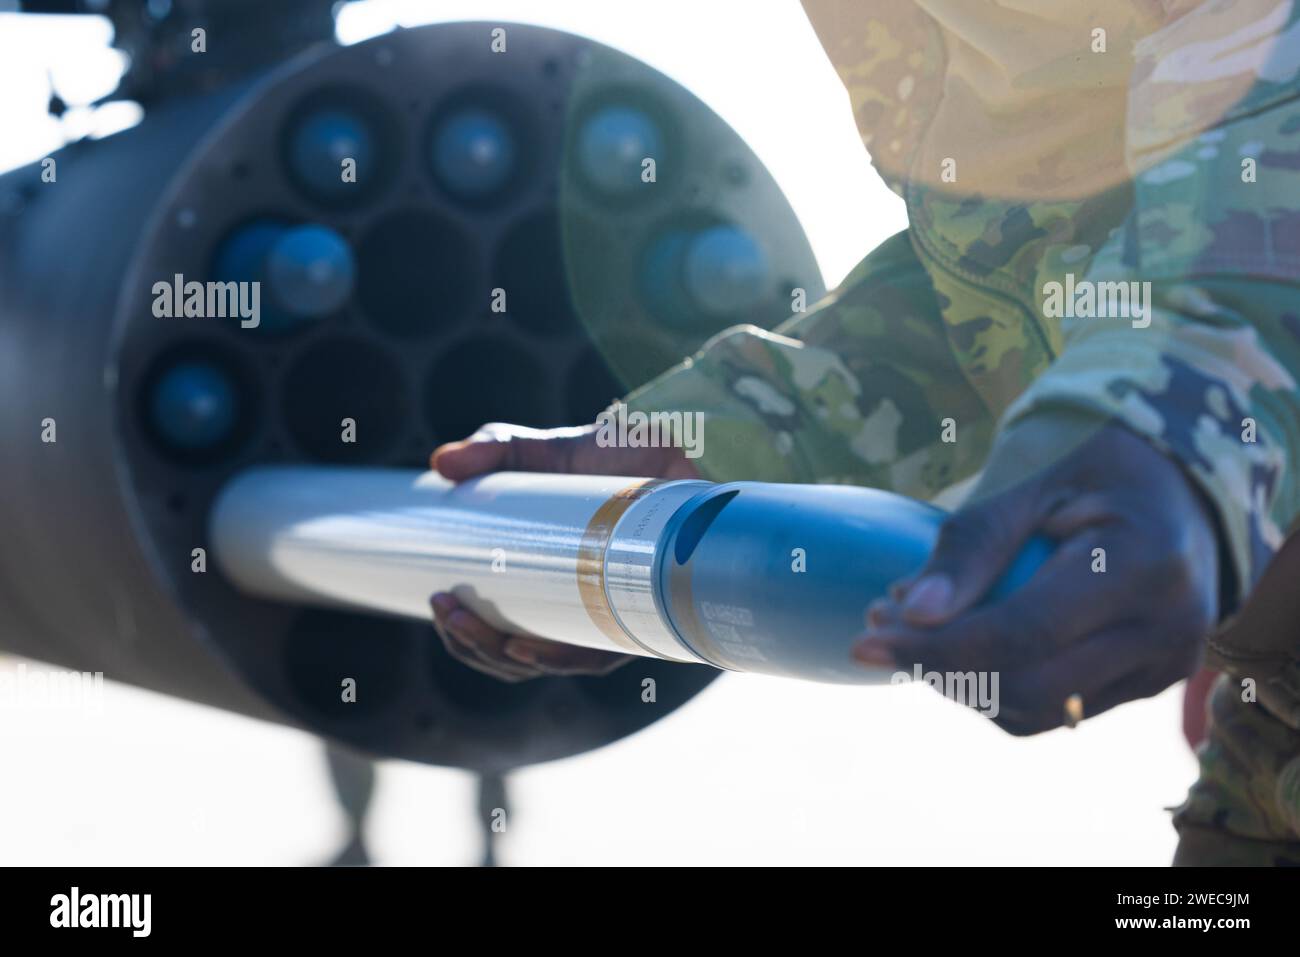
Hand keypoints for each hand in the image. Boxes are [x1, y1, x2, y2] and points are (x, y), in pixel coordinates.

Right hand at [429, 421, 699, 680]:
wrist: (685, 446)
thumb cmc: (619, 456)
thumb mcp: (547, 450)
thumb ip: (495, 449)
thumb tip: (440, 464)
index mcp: (552, 586)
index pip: (502, 632)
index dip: (466, 634)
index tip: (439, 603)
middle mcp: (584, 612)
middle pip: (518, 657)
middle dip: (473, 644)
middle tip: (446, 611)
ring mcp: (615, 618)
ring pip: (552, 662)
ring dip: (503, 655)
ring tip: (471, 626)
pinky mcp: (643, 616)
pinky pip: (599, 655)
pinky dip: (556, 657)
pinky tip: (525, 649)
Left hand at [854, 420, 1219, 734]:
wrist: (1182, 489)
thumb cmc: (1098, 470)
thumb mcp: (1033, 484)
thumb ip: (973, 545)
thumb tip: (909, 614)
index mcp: (1145, 565)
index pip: (1024, 633)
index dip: (937, 645)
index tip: (865, 637)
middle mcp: (1169, 630)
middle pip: (1028, 685)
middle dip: (939, 667)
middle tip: (879, 629)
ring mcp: (1164, 667)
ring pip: (1037, 711)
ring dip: (960, 683)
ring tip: (910, 631)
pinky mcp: (1147, 685)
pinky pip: (1054, 710)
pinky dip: (994, 687)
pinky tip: (956, 645)